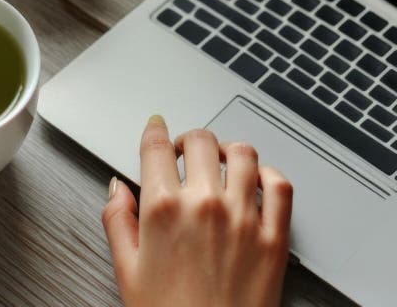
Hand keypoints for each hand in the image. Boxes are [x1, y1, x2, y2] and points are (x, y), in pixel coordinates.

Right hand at [102, 116, 292, 306]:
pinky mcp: (275, 238)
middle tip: (185, 151)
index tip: (156, 126)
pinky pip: (279, 186)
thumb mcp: (127, 270)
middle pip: (200, 140)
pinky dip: (268, 174)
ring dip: (227, 151)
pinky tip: (255, 181)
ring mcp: (243, 219)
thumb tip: (117, 189)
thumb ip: (117, 220)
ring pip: (242, 154)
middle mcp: (204, 205)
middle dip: (188, 140)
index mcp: (163, 208)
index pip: (156, 146)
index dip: (154, 129)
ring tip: (220, 161)